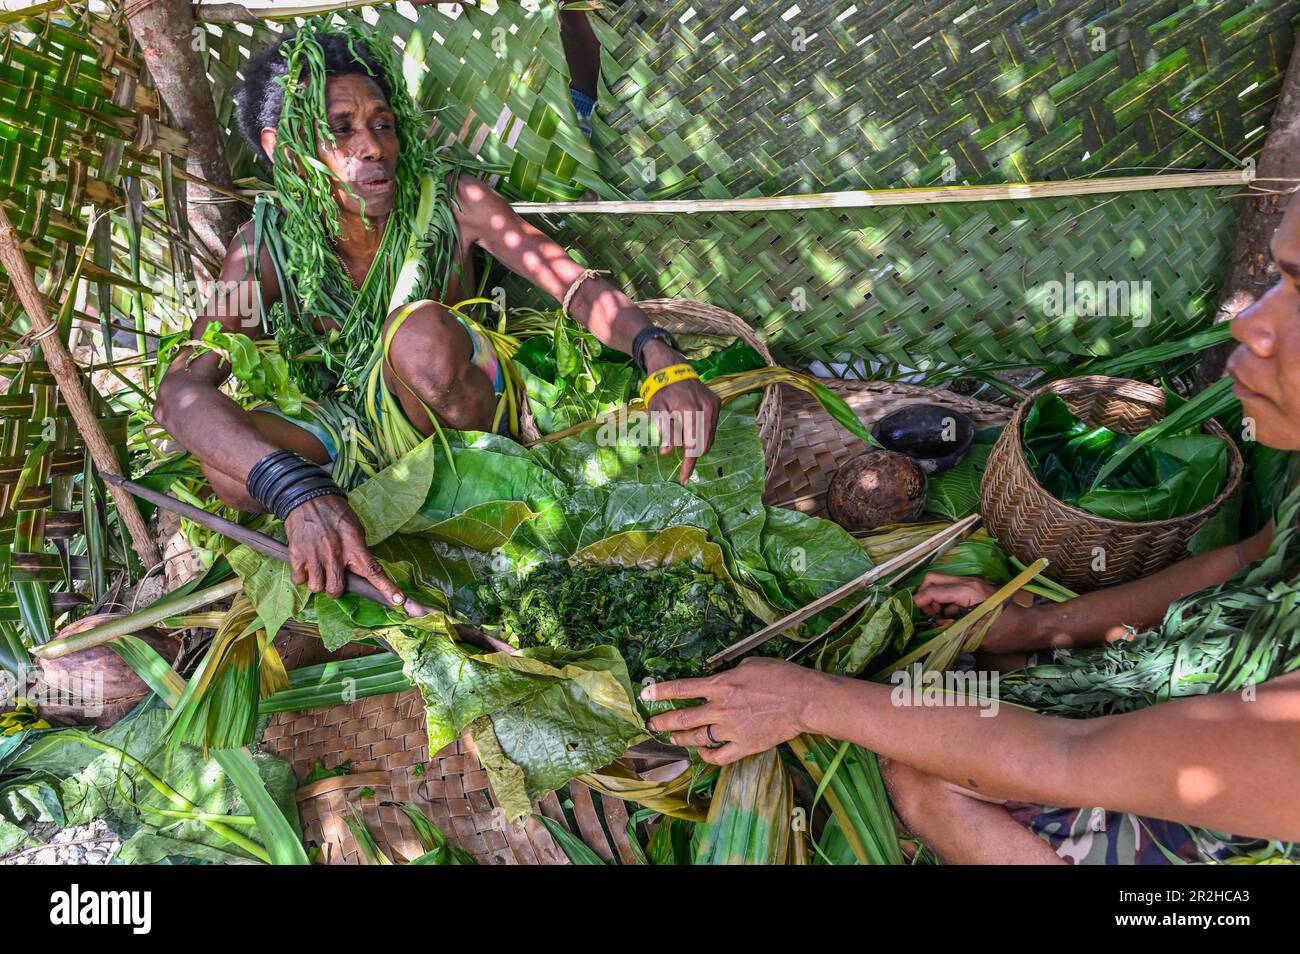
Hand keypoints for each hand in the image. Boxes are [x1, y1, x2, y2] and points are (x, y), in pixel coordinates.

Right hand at [284, 495, 404, 605]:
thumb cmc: (335, 514)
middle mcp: (336, 553)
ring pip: (317, 588)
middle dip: (336, 590)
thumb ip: (358, 551)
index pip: (374, 570)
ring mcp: (315, 555)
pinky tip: (306, 564)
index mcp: (355, 545)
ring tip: (318, 568)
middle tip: (334, 579)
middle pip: (337, 589)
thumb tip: (361, 573)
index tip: (398, 600)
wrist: (309, 498)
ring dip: (318, 583)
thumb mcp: (355, 529)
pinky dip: (303, 576)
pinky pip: (299, 580)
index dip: (387, 587)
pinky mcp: (297, 555)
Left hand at [641, 657, 823, 764]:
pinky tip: (702, 752)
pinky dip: (707, 756)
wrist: (804, 700)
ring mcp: (731, 730)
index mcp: (721, 685)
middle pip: (683, 718)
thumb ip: (729, 674)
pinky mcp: (744, 746)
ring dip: (681, 738)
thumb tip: (720, 679)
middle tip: (651, 724)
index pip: (682, 688)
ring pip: (697, 738)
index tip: (645, 694)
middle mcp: (720, 709)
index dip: (660, 691)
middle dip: (663, 721)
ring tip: (672, 737)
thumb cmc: (781, 676)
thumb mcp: (750, 664)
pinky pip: (719, 757)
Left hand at [642, 341, 720, 483]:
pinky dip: (700, 432)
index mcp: (691, 412)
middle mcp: (707, 409)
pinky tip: (688, 423)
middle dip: (691, 452)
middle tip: (678, 448)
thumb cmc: (660, 391)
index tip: (684, 479)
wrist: (672, 368)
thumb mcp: (657, 412)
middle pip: (704, 445)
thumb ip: (665, 433)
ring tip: (681, 431)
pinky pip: (711, 427)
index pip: (694, 447)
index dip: (689, 465)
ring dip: (696, 442)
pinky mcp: (716, 403)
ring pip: (709, 437)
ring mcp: (714, 405)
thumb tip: (667, 452)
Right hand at [913, 572, 1037, 652]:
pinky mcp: (974, 591)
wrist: (1031, 628)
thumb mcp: (977, 636)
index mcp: (969, 591)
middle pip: (933, 579)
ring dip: (936, 603)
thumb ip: (951, 630)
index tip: (916, 619)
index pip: (933, 590)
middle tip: (930, 618)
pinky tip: (952, 622)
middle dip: (925, 598)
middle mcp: (968, 582)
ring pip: (940, 586)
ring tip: (943, 624)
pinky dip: (946, 606)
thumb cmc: (1008, 633)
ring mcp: (971, 585)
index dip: (920, 603)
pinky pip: (951, 593)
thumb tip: (934, 627)